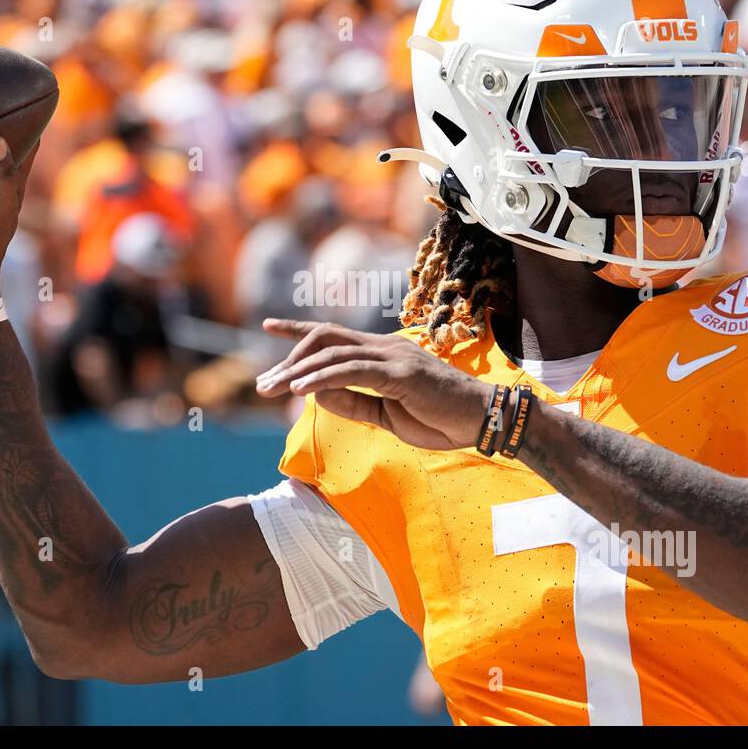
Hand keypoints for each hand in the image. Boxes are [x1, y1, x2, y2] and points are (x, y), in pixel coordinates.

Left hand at [255, 319, 493, 449]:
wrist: (484, 420)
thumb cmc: (441, 419)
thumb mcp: (388, 415)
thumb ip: (355, 402)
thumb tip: (318, 395)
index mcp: (383, 354)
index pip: (333, 334)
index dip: (298, 330)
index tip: (267, 327)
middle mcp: (384, 348)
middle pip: (324, 338)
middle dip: (289, 358)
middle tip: (263, 384)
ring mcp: (392, 357)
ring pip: (332, 354)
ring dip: (297, 371)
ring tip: (271, 388)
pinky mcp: (400, 373)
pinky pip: (352, 371)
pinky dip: (322, 378)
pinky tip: (300, 390)